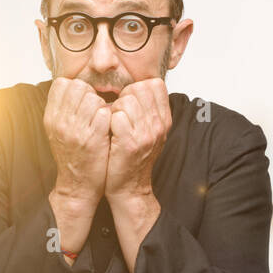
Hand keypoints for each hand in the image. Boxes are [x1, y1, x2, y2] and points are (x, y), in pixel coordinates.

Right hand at [44, 77, 109, 205]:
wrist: (78, 185)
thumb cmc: (72, 155)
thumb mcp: (58, 130)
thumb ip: (62, 108)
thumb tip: (71, 86)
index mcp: (51, 117)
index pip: (62, 84)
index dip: (76, 87)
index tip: (82, 100)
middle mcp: (61, 122)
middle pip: (78, 87)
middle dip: (91, 93)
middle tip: (95, 109)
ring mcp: (77, 130)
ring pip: (93, 98)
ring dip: (102, 105)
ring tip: (101, 118)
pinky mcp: (94, 139)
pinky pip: (104, 113)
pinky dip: (110, 116)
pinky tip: (108, 126)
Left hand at [106, 78, 170, 201]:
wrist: (129, 187)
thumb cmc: (134, 158)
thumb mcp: (150, 132)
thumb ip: (149, 110)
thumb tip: (139, 86)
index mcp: (164, 120)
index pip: (156, 84)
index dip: (139, 87)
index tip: (131, 102)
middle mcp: (159, 126)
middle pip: (140, 88)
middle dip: (124, 95)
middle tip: (119, 112)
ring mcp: (146, 135)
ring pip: (126, 100)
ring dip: (114, 108)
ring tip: (113, 123)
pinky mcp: (129, 143)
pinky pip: (116, 116)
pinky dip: (107, 120)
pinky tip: (108, 131)